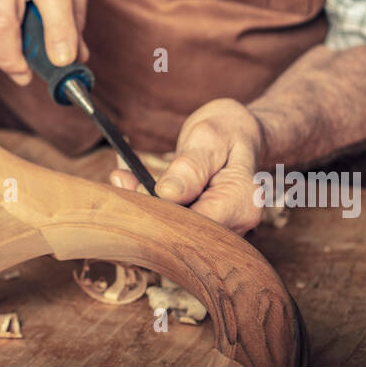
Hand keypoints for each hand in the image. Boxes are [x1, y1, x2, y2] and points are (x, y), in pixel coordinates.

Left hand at [109, 98, 264, 234]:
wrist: (240, 135)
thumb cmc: (226, 131)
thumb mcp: (208, 137)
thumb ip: (190, 166)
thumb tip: (166, 194)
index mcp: (242, 202)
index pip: (195, 225)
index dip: (161, 213)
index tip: (135, 188)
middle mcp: (237, 224)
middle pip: (184, 235)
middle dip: (148, 212)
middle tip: (123, 180)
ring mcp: (223, 231)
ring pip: (176, 233)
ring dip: (147, 210)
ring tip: (126, 178)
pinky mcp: (207, 230)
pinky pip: (176, 227)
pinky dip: (154, 209)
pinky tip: (134, 186)